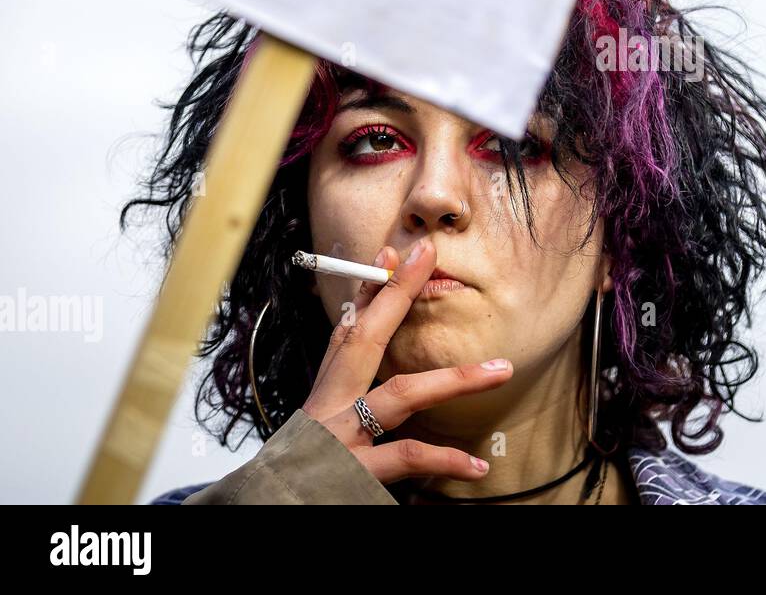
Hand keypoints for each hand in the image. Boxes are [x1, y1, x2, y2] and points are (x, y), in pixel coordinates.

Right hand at [301, 236, 512, 484]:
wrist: (260, 515)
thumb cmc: (297, 481)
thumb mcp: (317, 436)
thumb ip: (350, 404)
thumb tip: (380, 377)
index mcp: (321, 401)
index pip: (347, 336)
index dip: (369, 292)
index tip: (393, 254)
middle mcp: (325, 413)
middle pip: (363, 343)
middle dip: (396, 295)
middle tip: (427, 258)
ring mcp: (337, 441)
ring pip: (398, 396)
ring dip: (454, 379)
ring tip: (500, 371)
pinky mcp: (350, 476)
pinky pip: (406, 459)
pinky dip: (444, 460)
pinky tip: (477, 464)